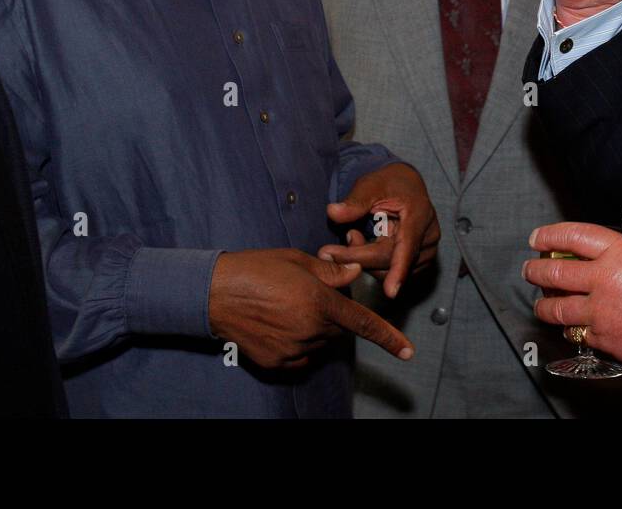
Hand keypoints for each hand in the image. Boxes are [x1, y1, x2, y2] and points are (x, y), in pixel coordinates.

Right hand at [208, 248, 413, 369]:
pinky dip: (300, 341)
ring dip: (317, 326)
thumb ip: (330, 271)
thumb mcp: (295, 260)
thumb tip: (353, 274)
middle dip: (335, 312)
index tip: (408, 351)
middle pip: (340, 328)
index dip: (389, 338)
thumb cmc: (254, 269)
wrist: (213, 293)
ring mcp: (293, 348)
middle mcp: (309, 328)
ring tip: (289, 304)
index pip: (362, 323)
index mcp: (318, 301)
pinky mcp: (277, 361)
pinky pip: (302, 355)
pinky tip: (280, 322)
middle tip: (312, 292)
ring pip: (321, 341)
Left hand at [317, 163, 439, 298]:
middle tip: (327, 252)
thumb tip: (333, 212)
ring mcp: (426, 251)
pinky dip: (372, 263)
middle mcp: (428, 236)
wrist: (405, 186)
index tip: (390, 292)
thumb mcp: (370, 184)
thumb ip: (354, 201)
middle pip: (391, 260)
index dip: (398, 269)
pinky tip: (363, 244)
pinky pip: (391, 271)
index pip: (408, 246)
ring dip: (364, 260)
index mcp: (420, 214)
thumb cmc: (388, 184)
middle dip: (357, 258)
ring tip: (351, 235)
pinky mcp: (419, 262)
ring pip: (389, 270)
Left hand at [522, 222, 621, 372]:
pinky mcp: (604, 337)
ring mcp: (601, 309)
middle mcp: (604, 278)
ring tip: (539, 303)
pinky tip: (569, 326)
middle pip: (555, 272)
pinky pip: (577, 332)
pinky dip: (571, 328)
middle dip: (535, 270)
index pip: (573, 236)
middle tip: (529, 270)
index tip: (536, 239)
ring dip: (543, 304)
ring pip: (557, 306)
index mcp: (621, 252)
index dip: (550, 235)